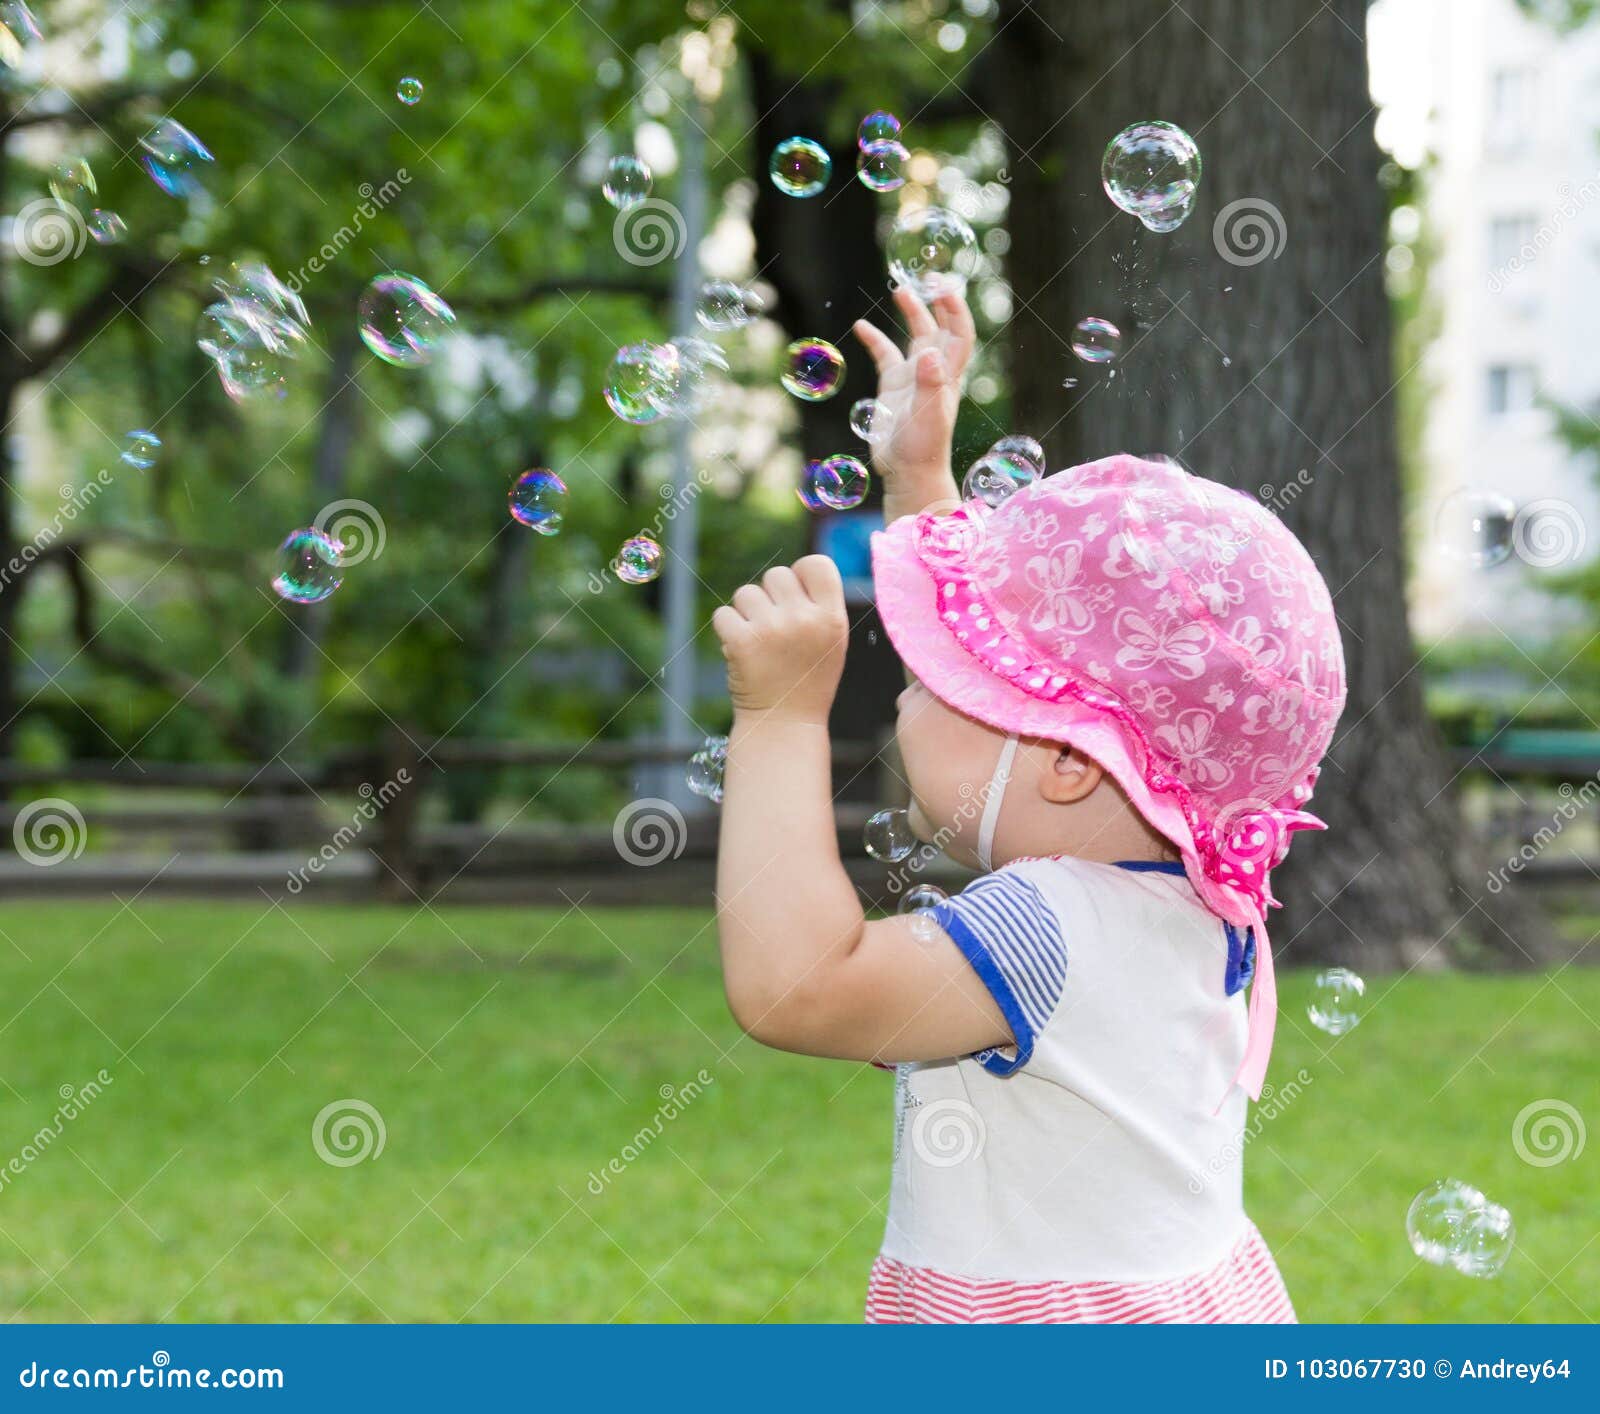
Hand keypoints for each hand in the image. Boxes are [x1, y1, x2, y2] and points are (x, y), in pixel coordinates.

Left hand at [712, 556, 847, 722]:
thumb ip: (819, 604)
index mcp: (832, 617)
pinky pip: (723, 614)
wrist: (784, 724)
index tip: (795, 596)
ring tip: (760, 643)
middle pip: (776, 574)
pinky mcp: (742, 641)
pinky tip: (742, 652)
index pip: (816, 563)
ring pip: (746, 593)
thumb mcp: (831, 640)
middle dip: (770, 597)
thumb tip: (796, 570)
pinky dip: (727, 630)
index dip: (800, 574)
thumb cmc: (808, 679)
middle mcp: (804, 619)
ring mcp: (772, 629)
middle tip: (775, 629)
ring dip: (746, 614)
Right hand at [853, 285, 974, 514]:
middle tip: (928, 277)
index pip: (959, 333)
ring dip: (911, 313)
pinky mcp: (893, 387)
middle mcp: (934, 371)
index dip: (955, 309)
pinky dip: (874, 339)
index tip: (942, 287)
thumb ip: (930, 385)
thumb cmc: (923, 449)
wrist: (907, 472)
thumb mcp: (928, 416)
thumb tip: (930, 354)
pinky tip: (861, 326)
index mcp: (948, 375)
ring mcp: (913, 378)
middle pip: (941, 328)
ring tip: (900, 290)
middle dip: (937, 302)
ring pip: (916, 336)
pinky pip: (884, 355)